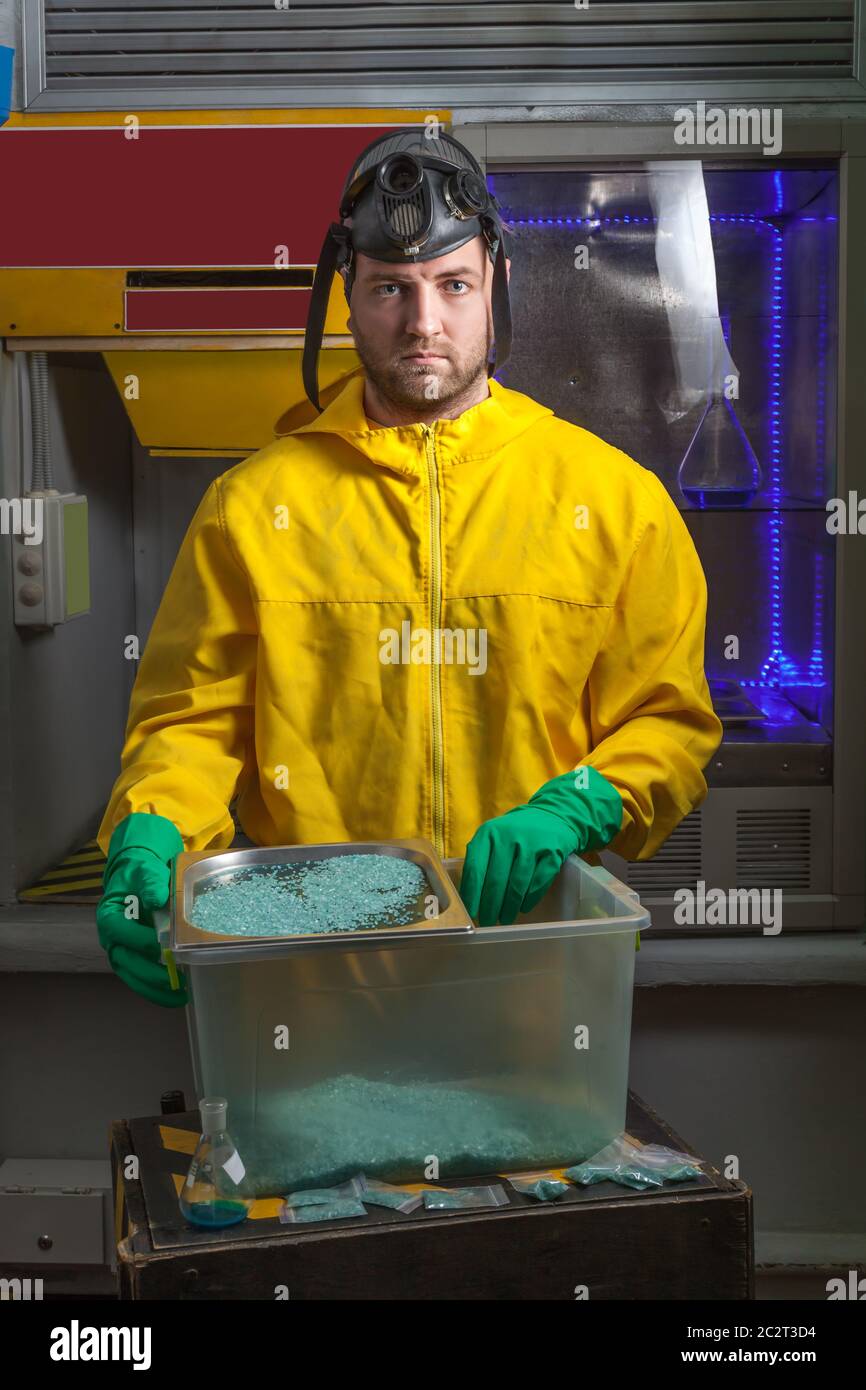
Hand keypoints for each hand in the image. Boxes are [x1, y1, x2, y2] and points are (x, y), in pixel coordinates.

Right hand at [96, 813, 186, 1006]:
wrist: (137, 878)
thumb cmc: (141, 874)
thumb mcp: (146, 872)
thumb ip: (152, 883)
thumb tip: (156, 898)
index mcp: (109, 915)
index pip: (120, 931)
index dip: (139, 940)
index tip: (162, 948)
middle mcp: (110, 937)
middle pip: (125, 961)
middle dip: (149, 976)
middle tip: (174, 983)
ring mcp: (120, 950)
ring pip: (132, 975)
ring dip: (153, 989)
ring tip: (179, 997)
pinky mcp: (131, 958)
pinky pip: (140, 977)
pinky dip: (155, 988)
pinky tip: (175, 994)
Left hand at [460, 805, 578, 926]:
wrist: (551, 816)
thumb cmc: (514, 834)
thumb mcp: (493, 837)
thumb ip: (481, 860)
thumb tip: (470, 898)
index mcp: (488, 833)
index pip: (476, 868)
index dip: (472, 893)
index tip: (471, 912)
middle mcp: (509, 836)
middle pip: (496, 880)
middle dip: (491, 906)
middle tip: (488, 921)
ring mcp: (532, 844)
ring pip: (517, 884)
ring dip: (510, 907)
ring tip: (505, 918)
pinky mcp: (553, 852)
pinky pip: (539, 883)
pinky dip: (530, 899)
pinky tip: (523, 907)